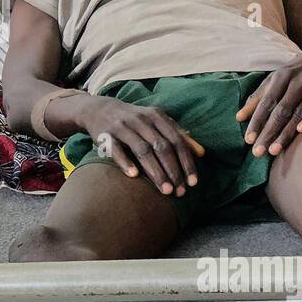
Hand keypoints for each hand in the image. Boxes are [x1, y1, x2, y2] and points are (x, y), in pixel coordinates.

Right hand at [78, 96, 203, 196]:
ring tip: (165, 190)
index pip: (177, 141)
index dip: (186, 162)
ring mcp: (122, 127)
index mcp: (156, 116)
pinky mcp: (105, 135)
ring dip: (155, 172)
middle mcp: (141, 120)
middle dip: (173, 171)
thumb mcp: (157, 121)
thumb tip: (202, 153)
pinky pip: (116, 150)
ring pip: (142, 150)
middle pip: (162, 147)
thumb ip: (178, 135)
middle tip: (179, 192)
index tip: (193, 182)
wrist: (99, 109)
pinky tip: (134, 176)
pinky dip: (125, 162)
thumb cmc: (134, 120)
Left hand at [236, 47, 301, 156]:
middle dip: (269, 132)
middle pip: (281, 111)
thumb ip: (257, 98)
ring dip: (286, 132)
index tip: (248, 140)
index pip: (266, 103)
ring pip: (299, 113)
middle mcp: (299, 81)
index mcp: (282, 77)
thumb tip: (239, 117)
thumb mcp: (275, 80)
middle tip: (258, 152)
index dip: (257, 122)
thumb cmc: (295, 74)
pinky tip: (301, 131)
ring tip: (274, 150)